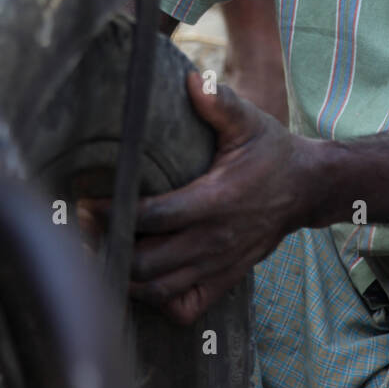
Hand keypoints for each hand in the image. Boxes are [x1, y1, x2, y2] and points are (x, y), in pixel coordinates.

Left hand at [84, 72, 312, 325]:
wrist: (306, 188)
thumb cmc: (271, 152)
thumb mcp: (250, 122)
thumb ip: (220, 103)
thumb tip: (192, 80)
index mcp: (216, 201)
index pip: (153, 217)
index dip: (114, 212)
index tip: (87, 201)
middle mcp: (214, 241)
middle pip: (146, 262)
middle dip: (109, 247)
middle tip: (82, 229)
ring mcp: (219, 265)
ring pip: (158, 290)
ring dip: (124, 278)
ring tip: (99, 254)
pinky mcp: (224, 279)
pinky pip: (184, 307)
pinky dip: (157, 302)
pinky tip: (140, 281)